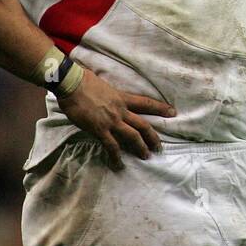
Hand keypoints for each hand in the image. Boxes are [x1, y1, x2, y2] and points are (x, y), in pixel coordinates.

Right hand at [57, 68, 174, 171]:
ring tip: (145, 156)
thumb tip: (108, 94)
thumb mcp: (104, 85)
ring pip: (132, 137)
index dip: (161, 108)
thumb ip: (111, 93)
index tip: (173, 113)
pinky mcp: (100, 130)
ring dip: (140, 148)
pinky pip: (111, 146)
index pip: (146, 103)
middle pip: (143, 125)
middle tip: (159, 147)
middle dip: (153, 137)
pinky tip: (119, 165)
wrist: (72, 84)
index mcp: (123, 98)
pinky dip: (116, 157)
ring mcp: (111, 121)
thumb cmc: (84, 80)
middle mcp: (121, 110)